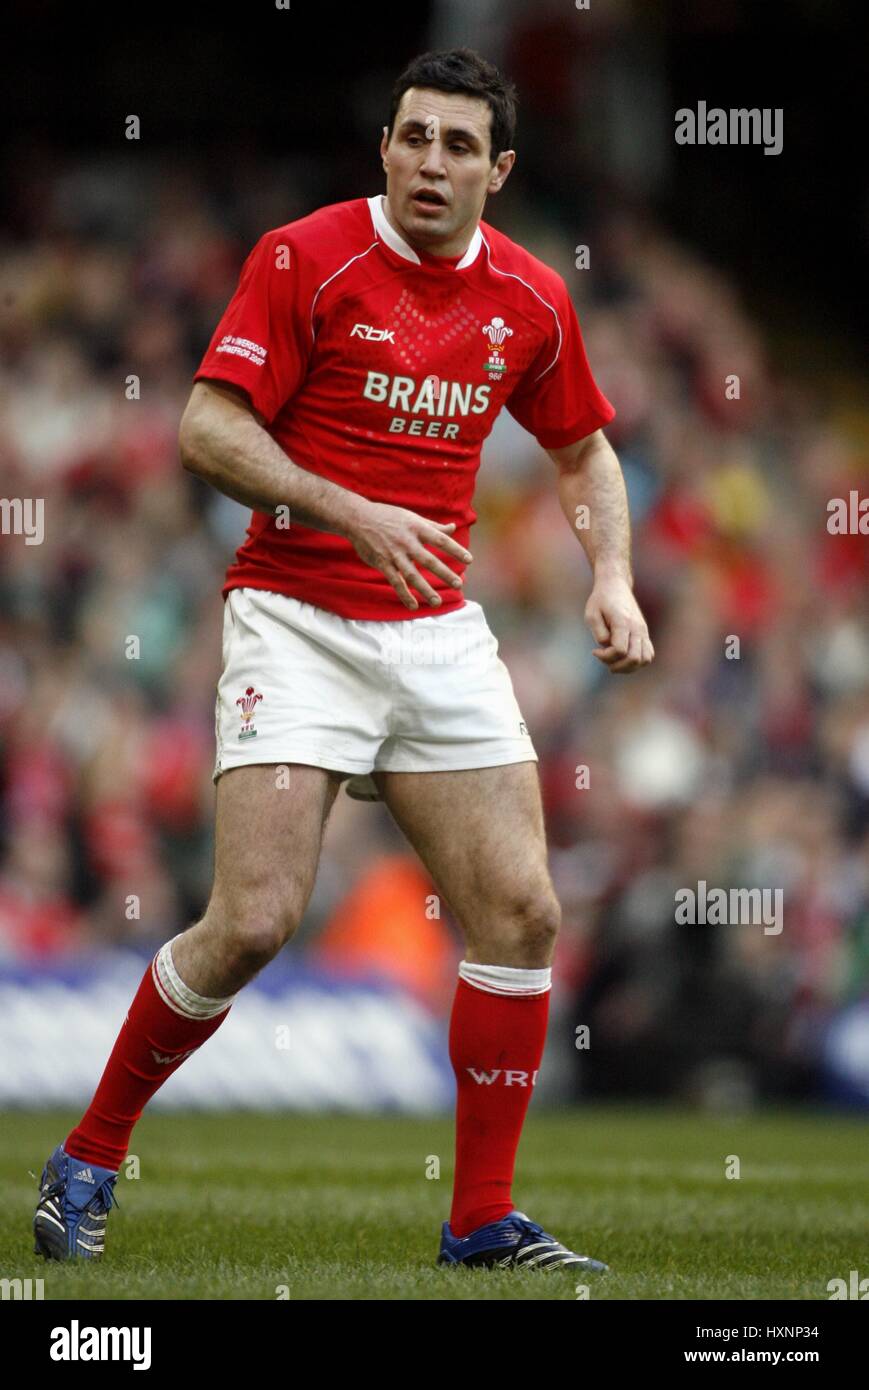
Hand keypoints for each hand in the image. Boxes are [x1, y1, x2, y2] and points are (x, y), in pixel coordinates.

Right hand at [346, 501, 471, 609]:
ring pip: (412, 575)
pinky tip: (413, 606)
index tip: (469, 560)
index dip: (455, 549)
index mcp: (417, 527)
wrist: (358, 518)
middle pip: (429, 560)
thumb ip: (433, 525)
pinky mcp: (382, 563)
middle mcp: (407, 541)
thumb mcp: (411, 517)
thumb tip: (453, 527)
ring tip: (437, 602)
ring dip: (425, 590)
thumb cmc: (388, 517)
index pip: (440, 540)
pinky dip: (404, 595)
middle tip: (458, 584)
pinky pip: (395, 582)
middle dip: (444, 573)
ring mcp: (394, 554)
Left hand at [585, 572, 653, 673]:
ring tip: (614, 661)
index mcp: (623, 622)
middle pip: (634, 659)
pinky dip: (637, 662)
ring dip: (628, 667)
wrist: (616, 585)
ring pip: (645, 659)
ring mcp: (643, 631)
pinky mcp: (644, 633)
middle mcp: (637, 628)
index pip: (620, 651)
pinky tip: (623, 657)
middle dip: (617, 665)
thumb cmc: (600, 600)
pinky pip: (648, 655)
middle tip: (603, 657)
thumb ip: (599, 632)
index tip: (594, 651)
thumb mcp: (591, 614)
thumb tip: (607, 646)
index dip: (605, 657)